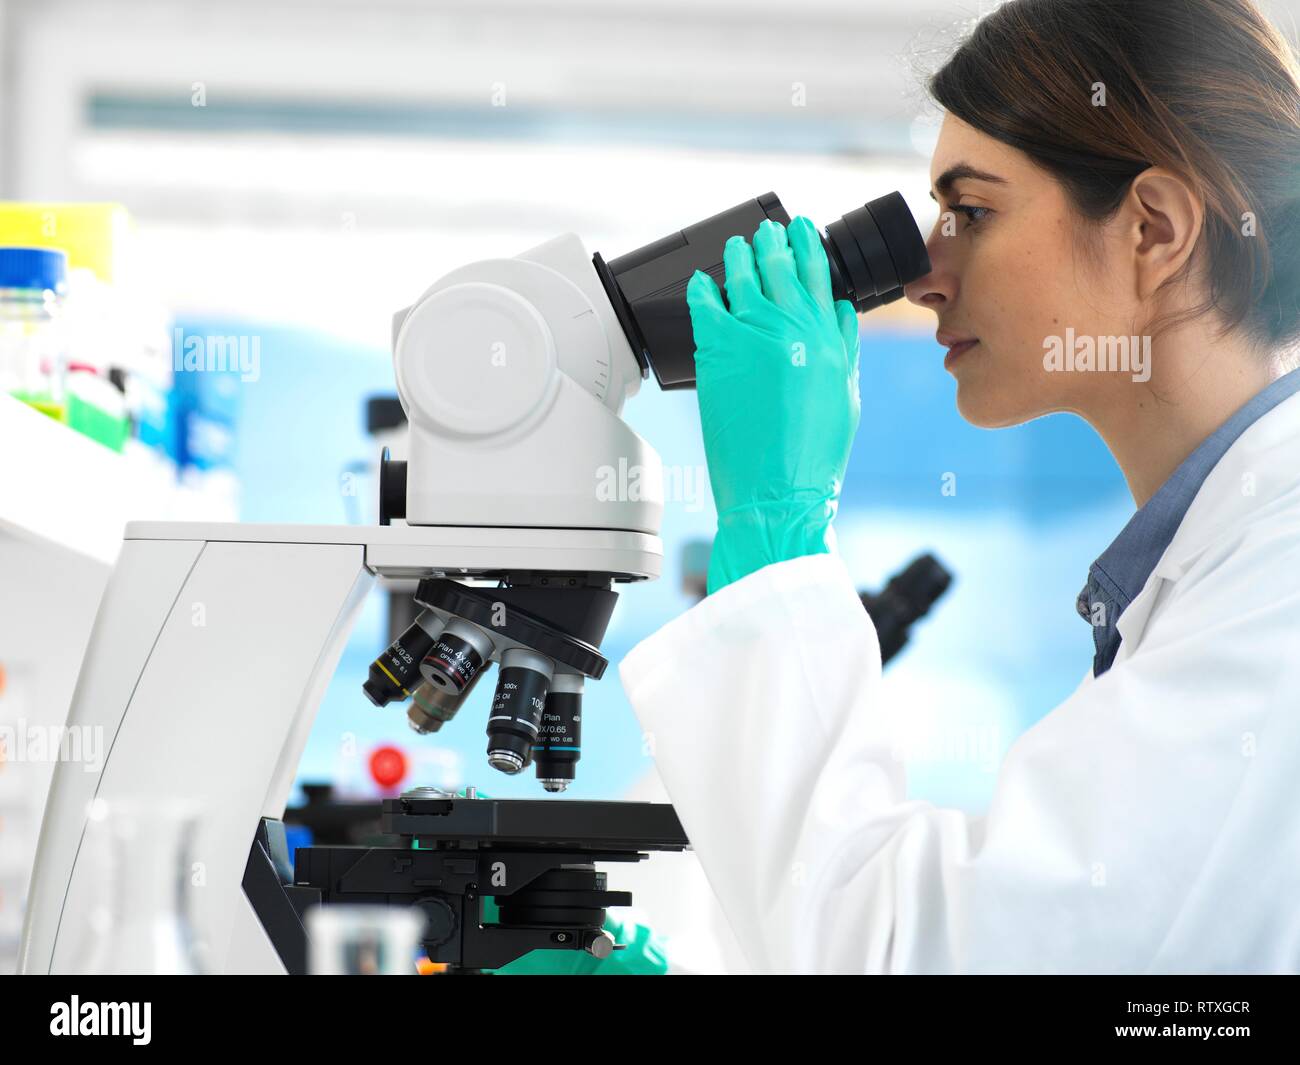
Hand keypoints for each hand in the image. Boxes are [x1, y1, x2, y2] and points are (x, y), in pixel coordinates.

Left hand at [687, 216, 861, 594]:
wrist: (779, 490)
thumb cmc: (814, 455)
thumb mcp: (846, 394)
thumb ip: (843, 347)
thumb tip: (839, 311)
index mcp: (827, 336)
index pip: (818, 272)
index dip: (807, 245)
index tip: (801, 229)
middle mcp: (792, 326)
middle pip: (779, 266)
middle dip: (772, 242)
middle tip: (765, 231)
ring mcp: (753, 334)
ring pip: (742, 276)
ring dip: (738, 256)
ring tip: (735, 247)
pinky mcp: (718, 350)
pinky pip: (705, 304)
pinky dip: (702, 288)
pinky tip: (700, 283)